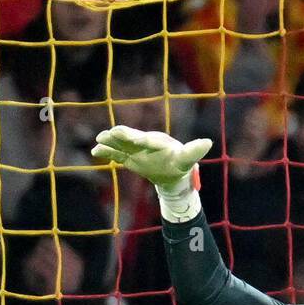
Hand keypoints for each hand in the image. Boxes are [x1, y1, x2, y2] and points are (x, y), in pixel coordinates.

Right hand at [91, 125, 211, 191]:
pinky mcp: (130, 159)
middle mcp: (144, 143)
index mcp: (157, 142)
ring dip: (110, 142)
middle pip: (130, 138)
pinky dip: (107, 153)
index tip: (131, 137)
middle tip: (111, 133)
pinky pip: (117, 155)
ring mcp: (135, 151)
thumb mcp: (188, 159)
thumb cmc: (180, 163)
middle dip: (121, 136)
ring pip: (121, 145)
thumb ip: (194, 151)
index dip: (139, 139)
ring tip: (98, 140)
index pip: (146, 139)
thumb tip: (208, 142)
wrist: (173, 171)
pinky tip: (95, 151)